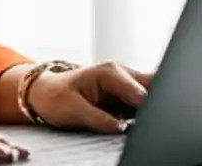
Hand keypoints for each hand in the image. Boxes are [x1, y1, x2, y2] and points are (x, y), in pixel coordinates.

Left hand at [26, 62, 152, 133]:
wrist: (45, 93)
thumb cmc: (55, 97)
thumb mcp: (73, 110)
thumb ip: (100, 119)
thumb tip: (123, 129)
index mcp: (111, 73)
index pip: (141, 92)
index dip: (150, 108)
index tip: (152, 123)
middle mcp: (122, 74)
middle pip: (154, 86)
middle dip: (157, 103)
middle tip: (153, 123)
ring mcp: (126, 85)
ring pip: (152, 95)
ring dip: (151, 110)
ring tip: (144, 125)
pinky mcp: (125, 96)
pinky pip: (143, 104)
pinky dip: (145, 114)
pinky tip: (140, 124)